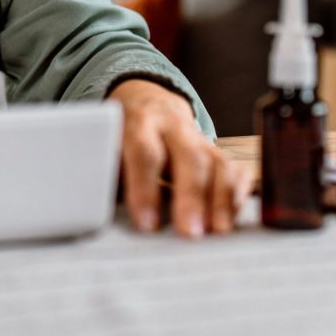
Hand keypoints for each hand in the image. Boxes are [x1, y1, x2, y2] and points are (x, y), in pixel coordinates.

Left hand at [107, 78, 252, 237]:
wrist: (146, 102)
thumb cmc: (120, 137)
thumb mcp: (107, 146)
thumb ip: (106, 174)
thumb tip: (97, 212)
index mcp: (139, 122)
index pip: (145, 152)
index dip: (146, 188)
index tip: (147, 224)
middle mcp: (174, 126)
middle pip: (190, 157)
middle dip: (192, 196)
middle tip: (191, 232)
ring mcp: (200, 138)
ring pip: (219, 163)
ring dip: (222, 199)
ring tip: (218, 232)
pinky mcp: (219, 151)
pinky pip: (237, 170)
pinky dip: (238, 195)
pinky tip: (231, 220)